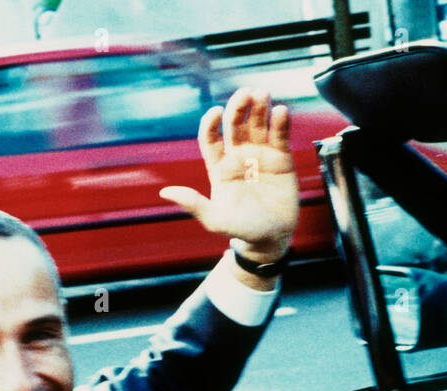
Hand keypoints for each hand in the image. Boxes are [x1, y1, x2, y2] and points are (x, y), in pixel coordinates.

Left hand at [159, 88, 299, 261]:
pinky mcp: (281, 158)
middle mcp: (238, 157)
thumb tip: (165, 193)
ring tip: (263, 95)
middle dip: (239, 108)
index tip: (216, 112)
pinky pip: (280, 136)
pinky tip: (281, 112)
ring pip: (258, 125)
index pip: (211, 139)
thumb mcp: (215, 220)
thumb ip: (193, 204)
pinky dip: (280, 122)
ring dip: (260, 108)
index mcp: (219, 167)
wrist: (272, 239)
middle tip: (246, 94)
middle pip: (236, 125)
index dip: (211, 124)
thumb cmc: (242, 230)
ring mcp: (260, 155)